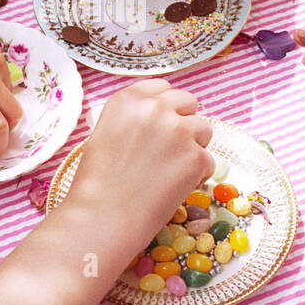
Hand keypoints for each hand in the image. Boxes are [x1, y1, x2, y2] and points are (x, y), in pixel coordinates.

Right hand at [68, 80, 213, 259]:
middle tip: (169, 151)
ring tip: (169, 172)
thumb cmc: (97, 183)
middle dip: (183, 123)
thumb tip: (163, 117)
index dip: (165, 107)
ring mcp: (179, 131)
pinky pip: (208, 160)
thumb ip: (134, 118)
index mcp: (128, 99)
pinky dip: (196, 175)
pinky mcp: (196, 157)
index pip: (162, 87)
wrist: (102, 217)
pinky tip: (172, 188)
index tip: (160, 125)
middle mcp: (155, 108)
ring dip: (193, 147)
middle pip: (188, 102)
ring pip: (203, 130)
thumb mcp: (106, 133)